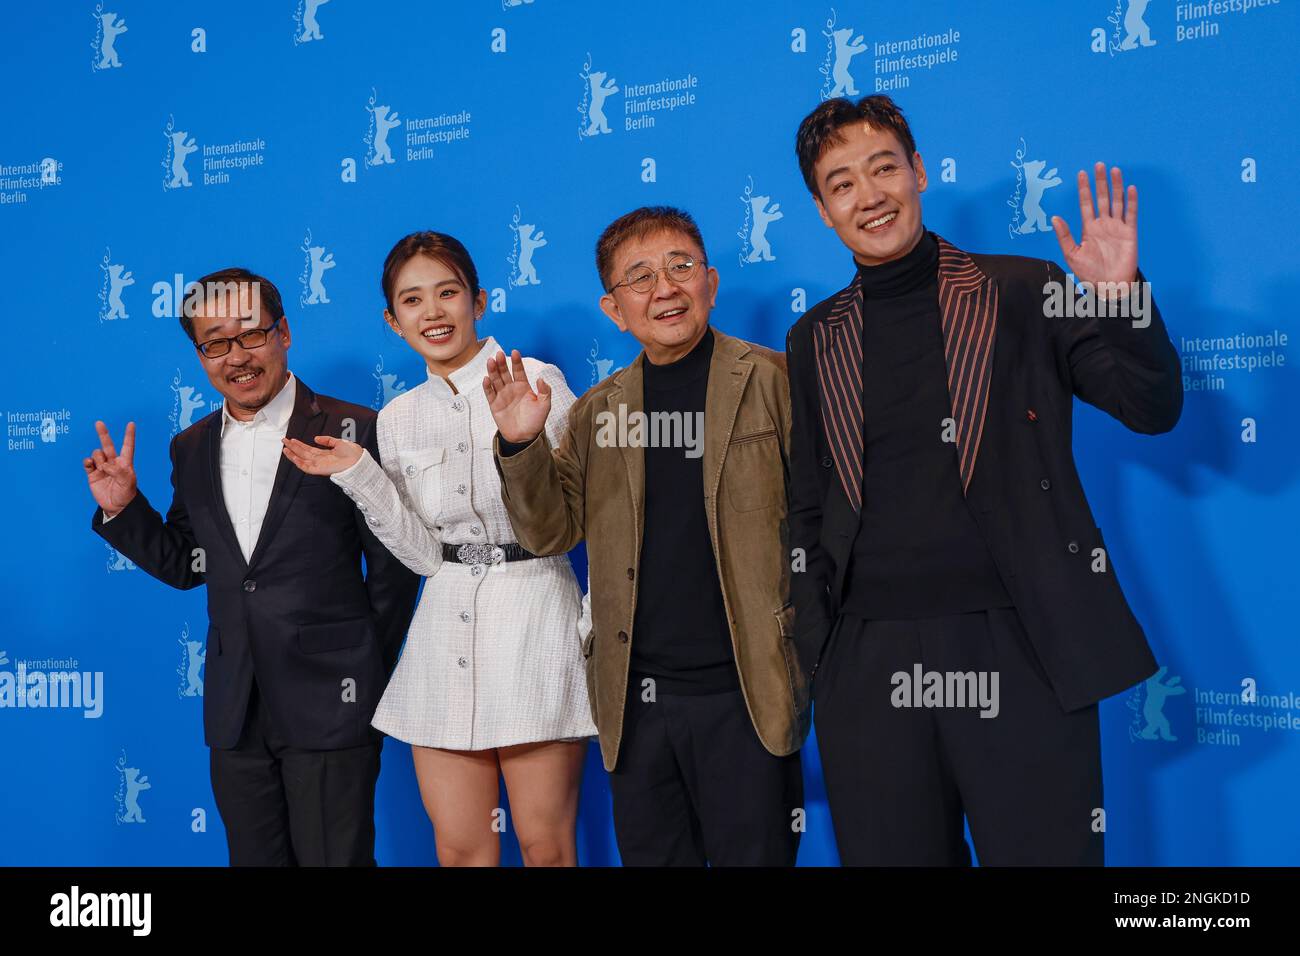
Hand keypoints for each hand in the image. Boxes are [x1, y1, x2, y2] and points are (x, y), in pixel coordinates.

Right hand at [84, 421, 137, 516]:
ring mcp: (102, 468)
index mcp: (125, 463)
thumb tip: (105, 465)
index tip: (131, 424)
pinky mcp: (92, 474)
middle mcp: (113, 463)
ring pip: (97, 454)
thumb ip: (118, 471)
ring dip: (99, 458)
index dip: (129, 435)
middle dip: (103, 434)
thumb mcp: (128, 482)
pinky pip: (88, 463)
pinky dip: (88, 462)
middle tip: (99, 423)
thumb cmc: (126, 494)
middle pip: (108, 445)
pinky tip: (91, 465)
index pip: (127, 446)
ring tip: (103, 469)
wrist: (116, 507)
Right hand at [281, 435, 363, 474]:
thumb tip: (316, 438)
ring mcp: (320, 465)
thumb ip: (327, 440)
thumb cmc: (354, 454)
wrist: (359, 462)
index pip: (309, 449)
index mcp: (326, 454)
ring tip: (285, 447)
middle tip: (284, 441)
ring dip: (293, 454)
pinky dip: (299, 462)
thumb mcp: (339, 442)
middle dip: (293, 447)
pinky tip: (293, 456)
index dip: (300, 445)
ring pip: (302, 460)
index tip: (292, 440)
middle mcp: (321, 460)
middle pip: (304, 453)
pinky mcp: (320, 470)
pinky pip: (307, 467)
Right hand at [483, 349, 550, 443]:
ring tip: (491, 362)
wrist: (524, 437)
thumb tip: (541, 379)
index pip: (519, 371)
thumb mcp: (545, 406)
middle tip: (499, 354)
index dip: (517, 362)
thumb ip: (545, 392)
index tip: (515, 352)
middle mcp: (511, 388)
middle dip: (502, 363)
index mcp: (523, 386)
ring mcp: (502, 395)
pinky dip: (487, 386)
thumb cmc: (535, 421)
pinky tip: (486, 379)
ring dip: (493, 371)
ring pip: (496, 380)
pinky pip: (489, 393)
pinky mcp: (494, 404)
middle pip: (505, 373)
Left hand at [1051, 161, 1138, 289]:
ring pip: (1117, 202)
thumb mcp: (1072, 254)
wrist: (1109, 286)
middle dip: (1100, 182)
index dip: (1084, 189)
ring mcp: (1117, 227)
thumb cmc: (1089, 273)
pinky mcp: (1130, 233)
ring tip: (1114, 170)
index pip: (1086, 204)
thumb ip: (1064, 235)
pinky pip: (1131, 214)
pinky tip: (1130, 188)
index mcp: (1088, 228)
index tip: (1081, 173)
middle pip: (1102, 198)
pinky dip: (1131, 201)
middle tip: (1098, 165)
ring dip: (1116, 186)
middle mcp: (1103, 224)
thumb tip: (1054, 217)